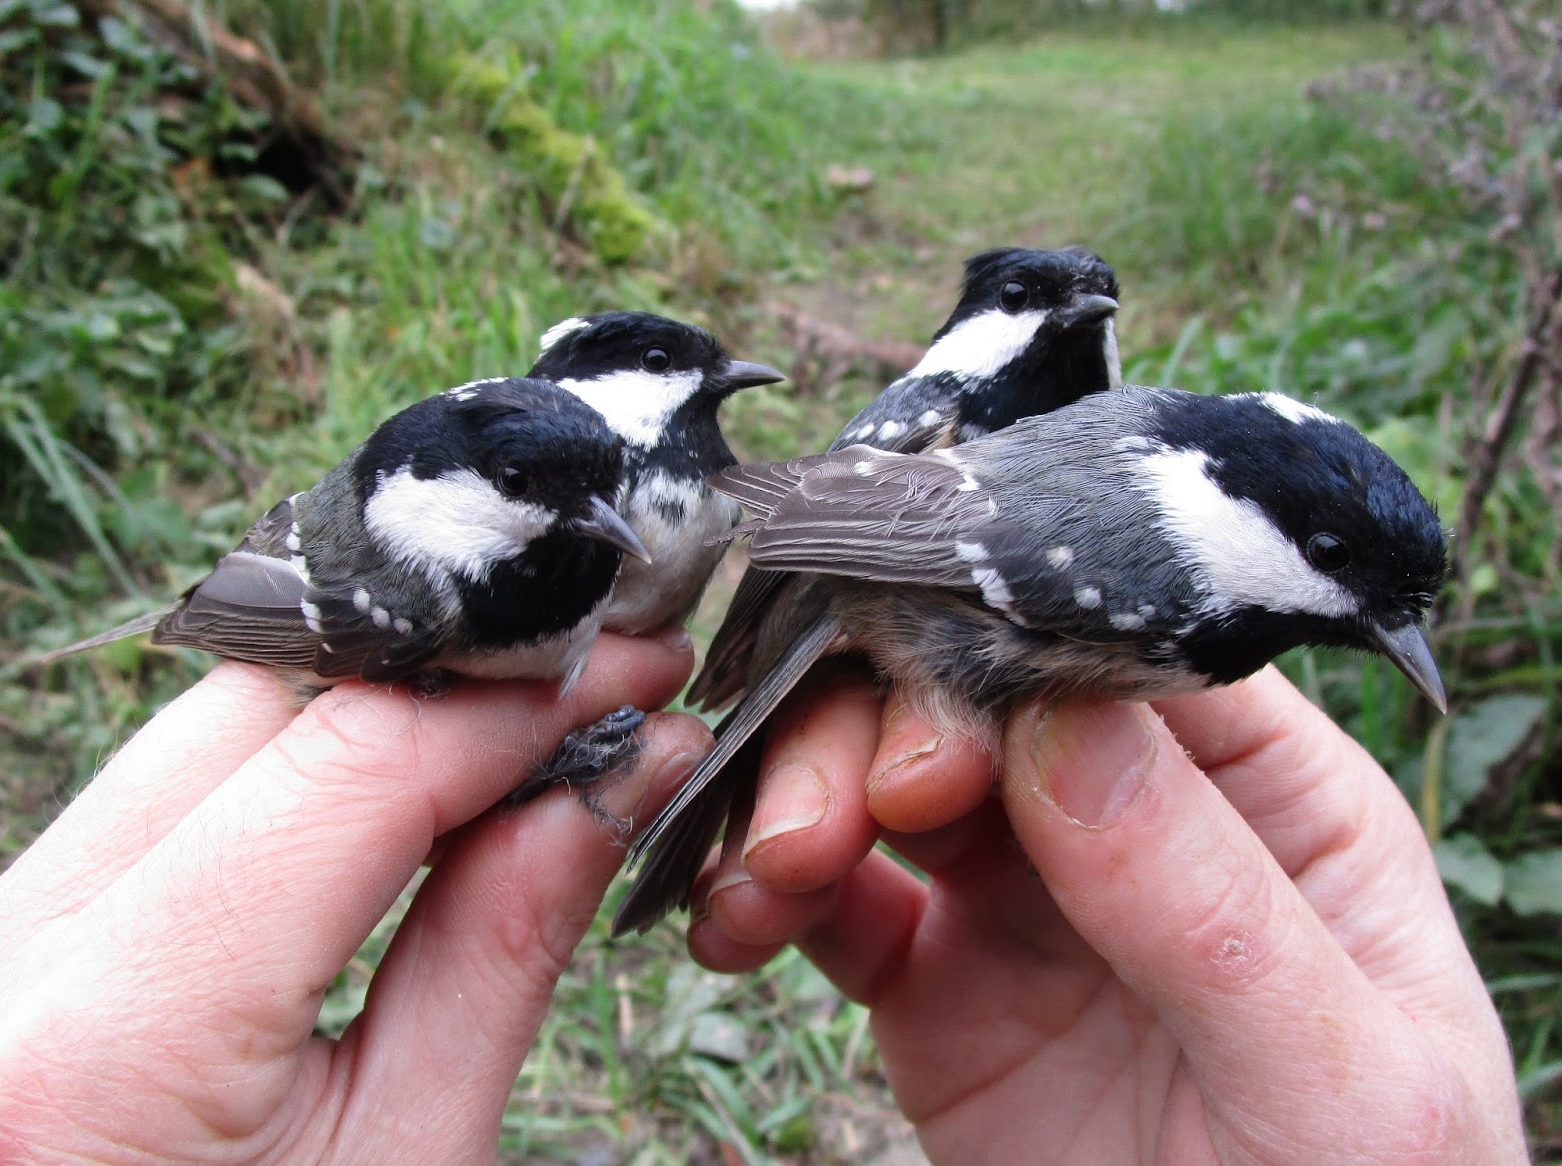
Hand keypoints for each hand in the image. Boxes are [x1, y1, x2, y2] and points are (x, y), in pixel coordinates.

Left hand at [0, 634, 711, 1162]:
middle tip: (589, 698)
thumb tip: (611, 780)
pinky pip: (156, 801)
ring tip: (511, 750)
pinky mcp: (0, 948)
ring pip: (199, 734)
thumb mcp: (408, 1163)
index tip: (630, 676)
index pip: (343, 769)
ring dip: (372, 721)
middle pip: (257, 710)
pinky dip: (291, 775)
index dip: (512, 703)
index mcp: (102, 1051)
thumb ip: (497, 954)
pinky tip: (396, 803)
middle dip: (445, 684)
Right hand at [691, 667, 1526, 1162]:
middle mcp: (1134, 818)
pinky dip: (765, 890)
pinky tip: (732, 920)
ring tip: (770, 873)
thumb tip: (1061, 725)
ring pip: (887, 773)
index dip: (1021, 645)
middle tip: (837, 813)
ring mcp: (1026, 896)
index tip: (936, 694)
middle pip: (983, 698)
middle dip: (885, 725)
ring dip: (805, 789)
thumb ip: (1209, 905)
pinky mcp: (934, 980)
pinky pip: (834, 901)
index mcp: (1271, 801)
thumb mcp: (1337, 1079)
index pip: (1136, 655)